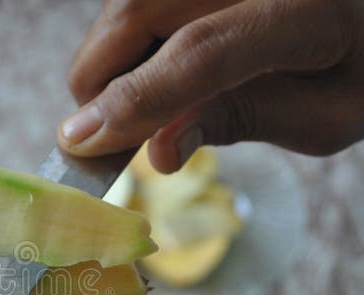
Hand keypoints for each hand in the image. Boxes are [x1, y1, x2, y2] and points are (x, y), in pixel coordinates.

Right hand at [58, 0, 363, 172]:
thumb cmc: (361, 71)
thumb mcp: (324, 115)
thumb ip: (242, 122)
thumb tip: (158, 152)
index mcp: (310, 11)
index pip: (202, 52)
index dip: (135, 100)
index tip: (85, 144)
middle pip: (140, 10)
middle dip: (98, 79)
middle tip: (98, 132)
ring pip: (127, 3)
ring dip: (108, 61)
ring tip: (133, 103)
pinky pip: (139, 1)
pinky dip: (127, 42)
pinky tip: (150, 71)